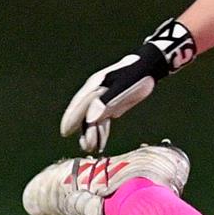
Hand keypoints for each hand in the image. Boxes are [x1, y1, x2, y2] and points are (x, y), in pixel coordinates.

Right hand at [58, 18, 195, 152]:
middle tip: (86, 146)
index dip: (72, 118)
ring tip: (90, 148)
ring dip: (92, 134)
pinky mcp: (111, 105)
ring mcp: (103, 100)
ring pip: (94, 119)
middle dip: (84, 130)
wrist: (148, 67)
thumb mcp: (121, 87)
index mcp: (95, 85)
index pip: (80, 105)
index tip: (65, 131)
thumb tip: (90, 118)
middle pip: (85, 114)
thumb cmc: (135, 74)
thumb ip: (106, 102)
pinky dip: (101, 132)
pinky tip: (100, 144)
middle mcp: (96, 94)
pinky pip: (103, 121)